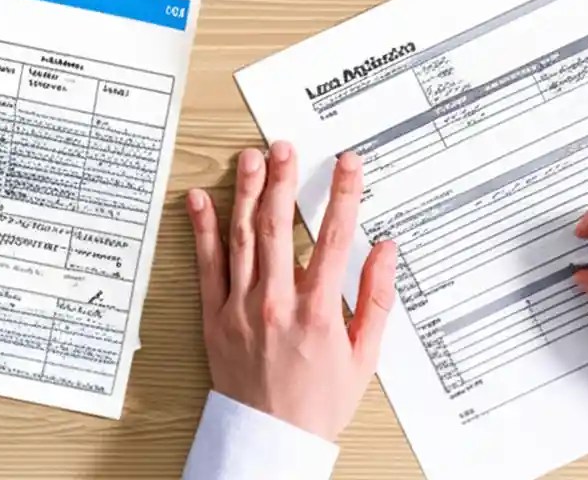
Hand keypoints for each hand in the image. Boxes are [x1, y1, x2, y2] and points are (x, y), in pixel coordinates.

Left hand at [186, 142, 397, 441]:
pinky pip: (207, 266)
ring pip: (243, 237)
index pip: (336, 238)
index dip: (344, 194)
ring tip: (251, 158)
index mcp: (319, 312)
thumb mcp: (365, 355)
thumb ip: (376, 298)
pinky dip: (202, 230)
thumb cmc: (318, 402)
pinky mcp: (216, 318)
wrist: (272, 439)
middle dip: (285, 180)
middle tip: (287, 147)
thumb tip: (387, 252)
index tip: (349, 164)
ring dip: (247, 192)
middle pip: (281, 226)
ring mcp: (242, 308)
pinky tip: (200, 201)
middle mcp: (278, 304)